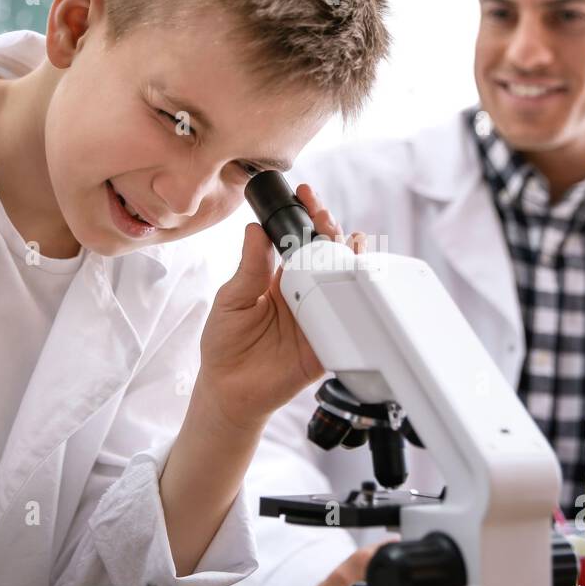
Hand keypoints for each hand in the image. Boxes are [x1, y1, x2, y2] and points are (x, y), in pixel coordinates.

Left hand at [196, 184, 366, 429]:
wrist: (229, 390)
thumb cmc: (226, 343)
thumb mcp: (232, 299)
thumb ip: (249, 266)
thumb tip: (255, 229)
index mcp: (281, 277)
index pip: (300, 239)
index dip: (306, 216)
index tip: (305, 196)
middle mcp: (304, 292)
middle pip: (328, 254)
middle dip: (331, 230)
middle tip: (325, 216)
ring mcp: (319, 315)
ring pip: (345, 281)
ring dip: (353, 258)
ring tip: (351, 241)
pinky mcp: (328, 342)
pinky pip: (349, 321)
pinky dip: (358, 302)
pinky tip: (359, 284)